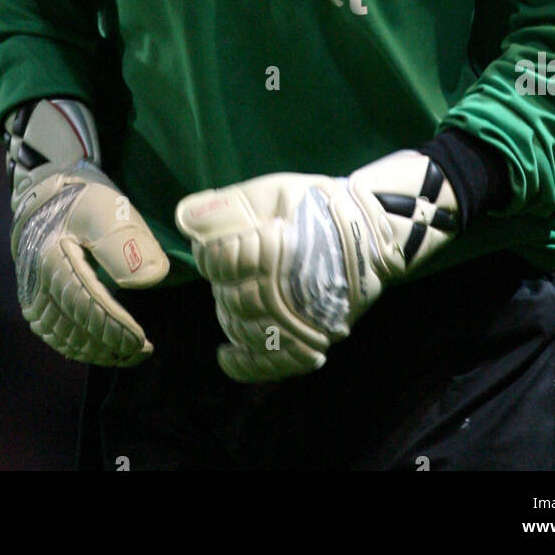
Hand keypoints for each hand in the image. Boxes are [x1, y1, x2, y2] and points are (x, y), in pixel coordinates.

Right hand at [6, 99, 168, 365]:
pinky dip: (75, 347)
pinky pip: (52, 333)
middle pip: (74, 326)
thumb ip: (127, 244)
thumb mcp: (108, 210)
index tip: (141, 341)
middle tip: (142, 351)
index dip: (114, 328)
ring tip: (127, 354)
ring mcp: (32, 292)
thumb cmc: (84, 201)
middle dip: (110, 344)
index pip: (86, 304)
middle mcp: (37, 281)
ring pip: (62, 336)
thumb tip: (149, 279)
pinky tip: (98, 350)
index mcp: (55, 257)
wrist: (49, 194)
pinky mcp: (33, 299)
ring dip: (95, 351)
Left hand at [174, 150, 458, 381]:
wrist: (371, 233)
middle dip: (223, 281)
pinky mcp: (313, 341)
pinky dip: (243, 363)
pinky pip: (271, 363)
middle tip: (234, 265)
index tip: (222, 244)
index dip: (213, 253)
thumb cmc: (316, 207)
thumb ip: (226, 206)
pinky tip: (225, 356)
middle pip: (228, 296)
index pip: (218, 262)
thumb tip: (184, 221)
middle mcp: (288, 291)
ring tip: (233, 293)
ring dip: (230, 311)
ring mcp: (301, 322)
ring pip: (243, 327)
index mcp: (277, 248)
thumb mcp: (272, 191)